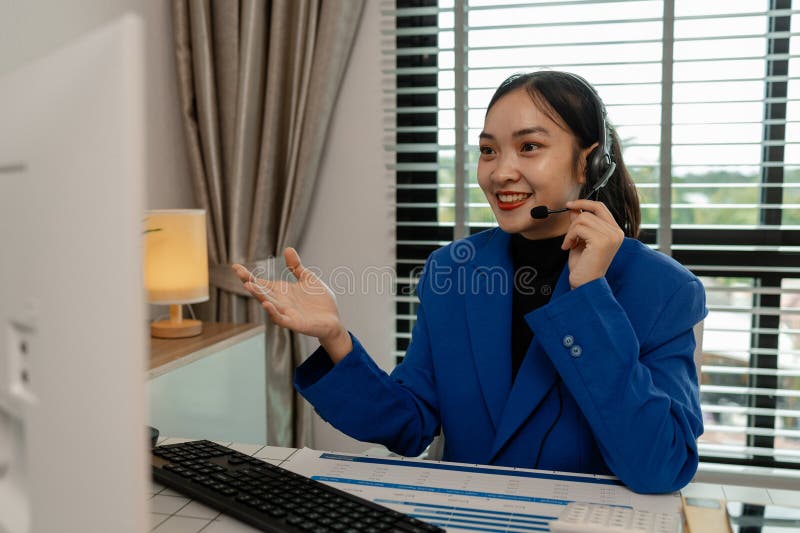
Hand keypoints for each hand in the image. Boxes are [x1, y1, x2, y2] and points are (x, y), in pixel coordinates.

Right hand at [232, 247, 352, 362]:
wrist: (333, 319)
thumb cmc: (319, 301)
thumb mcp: (307, 279)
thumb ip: (296, 267)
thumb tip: (288, 249)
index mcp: (281, 291)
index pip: (261, 282)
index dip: (248, 276)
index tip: (235, 266)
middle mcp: (280, 301)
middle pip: (261, 292)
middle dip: (250, 283)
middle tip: (240, 274)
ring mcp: (286, 312)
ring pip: (268, 304)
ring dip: (259, 295)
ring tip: (248, 285)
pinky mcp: (294, 323)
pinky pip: (281, 319)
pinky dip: (273, 313)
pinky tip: (267, 304)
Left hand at [561, 199, 623, 288]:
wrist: (585, 284)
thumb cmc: (583, 266)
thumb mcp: (580, 240)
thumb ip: (580, 224)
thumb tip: (574, 208)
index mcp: (615, 232)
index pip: (601, 207)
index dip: (584, 203)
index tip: (569, 205)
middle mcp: (616, 232)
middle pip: (590, 211)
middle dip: (574, 221)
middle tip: (568, 236)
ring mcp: (611, 236)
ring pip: (582, 218)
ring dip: (570, 232)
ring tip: (569, 245)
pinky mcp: (602, 241)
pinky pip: (579, 228)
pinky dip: (569, 237)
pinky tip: (568, 248)